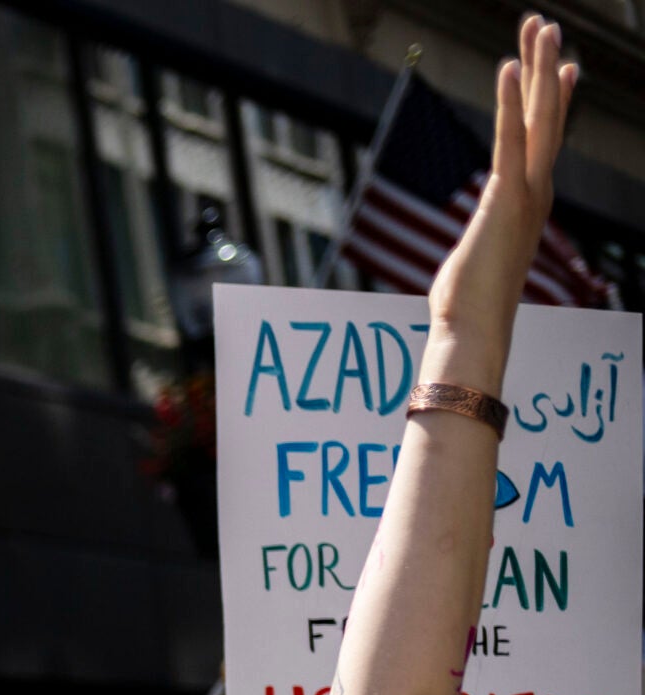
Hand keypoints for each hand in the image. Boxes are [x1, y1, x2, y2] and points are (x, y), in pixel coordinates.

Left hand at [425, 17, 575, 375]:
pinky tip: (508, 67)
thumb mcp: (479, 258)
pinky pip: (509, 139)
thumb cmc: (469, 305)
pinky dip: (510, 102)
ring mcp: (526, 192)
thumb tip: (476, 254)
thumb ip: (483, 242)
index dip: (551, 101)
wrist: (474, 329)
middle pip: (547, 116)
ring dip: (537, 68)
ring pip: (538, 117)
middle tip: (546, 26)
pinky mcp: (505, 197)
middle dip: (546, 67)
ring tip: (540, 27)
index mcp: (528, 202)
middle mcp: (536, 190)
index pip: (542, 140)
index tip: (560, 68)